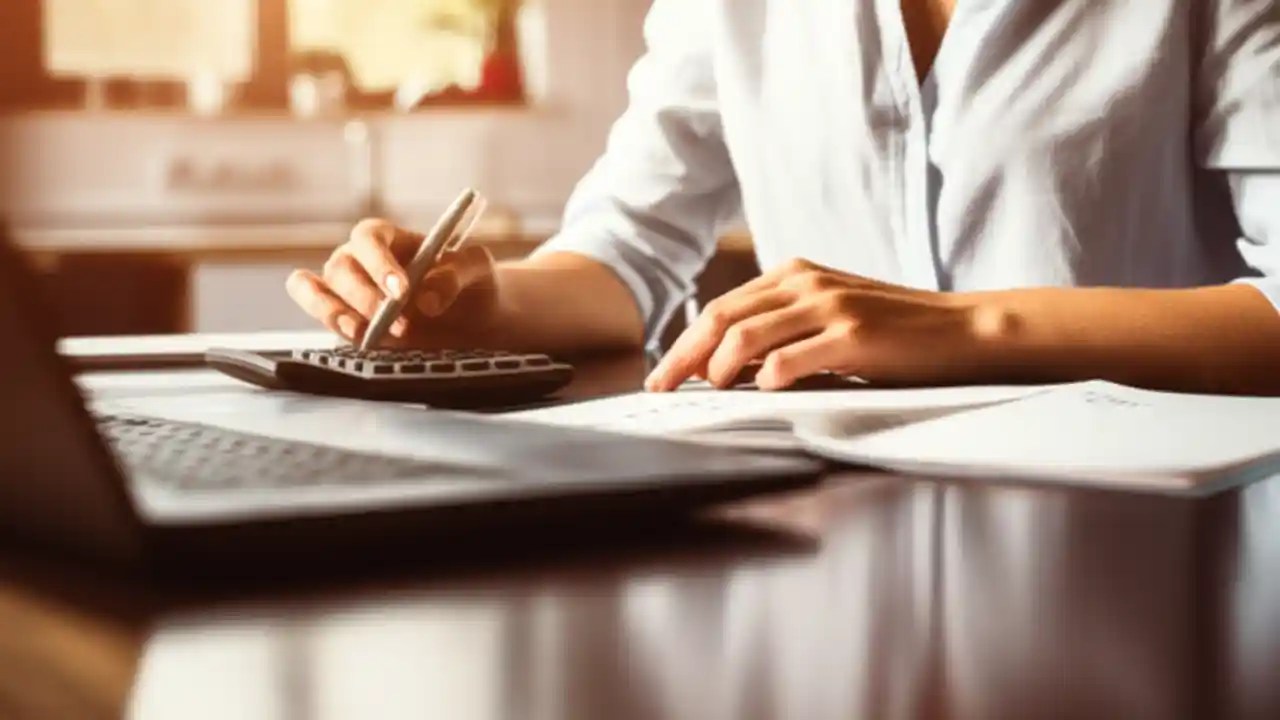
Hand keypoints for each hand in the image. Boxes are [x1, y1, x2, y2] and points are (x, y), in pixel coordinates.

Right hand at [286, 218, 503, 347]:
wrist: (472, 320)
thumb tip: (428, 298)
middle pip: (341, 267)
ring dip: (335, 313)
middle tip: (399, 325)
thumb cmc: (470, 285)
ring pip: (317, 291)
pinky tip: (348, 334)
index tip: (401, 291)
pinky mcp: (342, 319)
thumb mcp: (477, 272)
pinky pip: (316, 311)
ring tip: (363, 334)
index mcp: (390, 238)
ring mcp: (345, 290)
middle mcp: (360, 260)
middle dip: (366, 298)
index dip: (379, 262)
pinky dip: (325, 320)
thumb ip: (457, 274)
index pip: (369, 237)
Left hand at [644, 259, 994, 390]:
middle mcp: (806, 284)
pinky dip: (769, 375)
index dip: (684, 342)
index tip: (661, 374)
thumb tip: (725, 368)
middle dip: (683, 355)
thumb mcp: (829, 318)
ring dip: (718, 366)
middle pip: (722, 317)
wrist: (960, 330)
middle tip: (661, 387)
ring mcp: (830, 306)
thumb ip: (783, 331)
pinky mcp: (855, 334)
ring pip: (748, 333)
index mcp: (795, 276)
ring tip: (707, 391)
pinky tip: (759, 392)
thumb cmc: (892, 333)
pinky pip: (796, 355)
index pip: (722, 308)